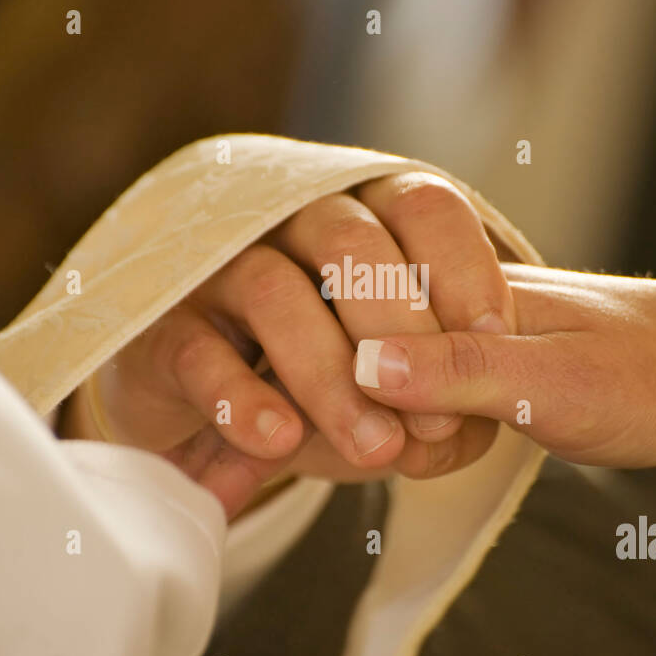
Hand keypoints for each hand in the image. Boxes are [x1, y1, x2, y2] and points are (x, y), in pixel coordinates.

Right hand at [62, 172, 516, 516]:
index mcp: (365, 217)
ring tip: (375, 450)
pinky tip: (280, 441)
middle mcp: (291, 225)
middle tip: (434, 418)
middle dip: (401, 328)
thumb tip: (464, 428)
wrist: (211, 417)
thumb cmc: (326, 382)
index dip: (464, 268)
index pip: (423, 206)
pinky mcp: (164, 327)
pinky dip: (242, 399)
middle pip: (351, 240)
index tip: (491, 341)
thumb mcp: (400, 393)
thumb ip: (446, 403)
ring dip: (331, 377)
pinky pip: (199, 351)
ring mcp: (221, 269)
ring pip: (274, 291)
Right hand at [351, 264, 655, 468]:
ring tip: (432, 448)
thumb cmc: (647, 371)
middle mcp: (442, 282)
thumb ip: (467, 368)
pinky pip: (392, 384)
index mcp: (467, 266)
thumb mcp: (561, 382)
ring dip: (378, 414)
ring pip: (363, 357)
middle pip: (344, 317)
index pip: (364, 287)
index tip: (430, 426)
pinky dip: (398, 423)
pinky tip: (425, 446)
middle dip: (364, 394)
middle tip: (432, 440)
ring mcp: (441, 320)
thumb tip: (370, 365)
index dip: (370, 366)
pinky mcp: (450, 359)